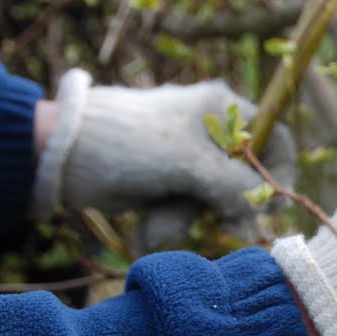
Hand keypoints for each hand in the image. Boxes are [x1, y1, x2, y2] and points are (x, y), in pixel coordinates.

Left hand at [32, 69, 294, 246]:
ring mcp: (184, 158)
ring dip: (186, 219)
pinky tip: (145, 228)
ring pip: (210, 201)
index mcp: (221, 108)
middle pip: (242, 178)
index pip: (273, 138)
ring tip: (157, 224)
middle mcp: (207, 130)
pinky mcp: (163, 182)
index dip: (278, 173)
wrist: (58, 154)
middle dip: (220, 207)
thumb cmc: (128, 144)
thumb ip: (236, 188)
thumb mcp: (190, 165)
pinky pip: (182, 210)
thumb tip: (264, 215)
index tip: (267, 206)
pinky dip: (166, 222)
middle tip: (215, 226)